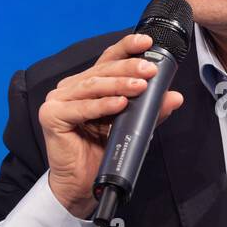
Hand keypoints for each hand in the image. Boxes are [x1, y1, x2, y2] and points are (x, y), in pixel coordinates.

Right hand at [38, 32, 184, 218]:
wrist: (84, 183)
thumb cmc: (103, 151)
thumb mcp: (132, 125)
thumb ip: (149, 110)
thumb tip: (174, 96)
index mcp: (87, 83)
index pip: (108, 59)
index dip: (126, 47)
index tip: (147, 42)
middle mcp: (71, 87)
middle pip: (102, 70)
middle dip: (129, 68)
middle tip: (151, 70)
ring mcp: (58, 100)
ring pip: (93, 86)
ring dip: (119, 84)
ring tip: (141, 86)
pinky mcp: (51, 116)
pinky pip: (81, 108)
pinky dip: (102, 105)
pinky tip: (120, 104)